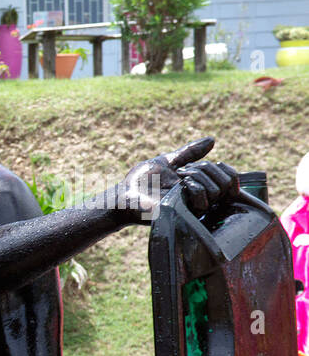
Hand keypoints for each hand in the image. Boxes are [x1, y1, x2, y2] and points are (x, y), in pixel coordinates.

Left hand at [109, 137, 235, 224]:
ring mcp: (195, 208)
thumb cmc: (143, 180)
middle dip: (205, 169)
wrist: (126, 194)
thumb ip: (190, 152)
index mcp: (201, 186)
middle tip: (183, 172)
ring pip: (216, 190)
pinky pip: (203, 199)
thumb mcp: (168, 161)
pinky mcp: (187, 215)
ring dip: (196, 177)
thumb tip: (212, 140)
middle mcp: (202, 199)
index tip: (205, 164)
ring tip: (177, 180)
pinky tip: (178, 188)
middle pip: (225, 181)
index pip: (230, 178)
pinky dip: (193, 188)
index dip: (225, 169)